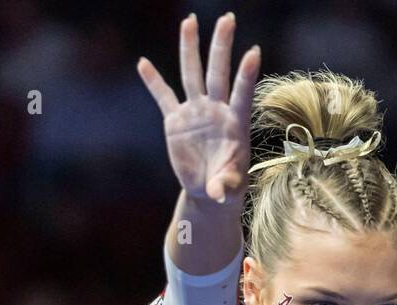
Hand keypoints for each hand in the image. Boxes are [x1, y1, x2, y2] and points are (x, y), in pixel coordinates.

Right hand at [137, 12, 259, 205]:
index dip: (246, 75)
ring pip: (192, 74)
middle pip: (217, 72)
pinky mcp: (176, 120)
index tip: (253, 52)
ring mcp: (196, 112)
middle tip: (228, 18)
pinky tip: (143, 63)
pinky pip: (163, 96)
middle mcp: (216, 110)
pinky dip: (153, 81)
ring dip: (190, 48)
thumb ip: (225, 185)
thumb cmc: (228, 185)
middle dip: (221, 46)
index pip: (241, 93)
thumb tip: (218, 192)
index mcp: (235, 123)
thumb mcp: (229, 188)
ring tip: (189, 21)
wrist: (210, 189)